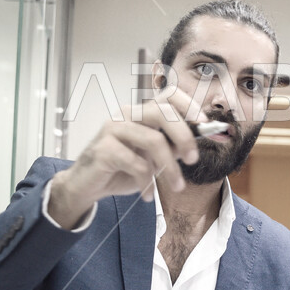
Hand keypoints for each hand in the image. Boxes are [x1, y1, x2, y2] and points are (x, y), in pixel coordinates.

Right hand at [47, 101, 200, 226]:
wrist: (86, 185)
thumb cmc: (120, 169)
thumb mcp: (153, 158)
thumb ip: (172, 147)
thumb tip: (197, 140)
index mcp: (141, 113)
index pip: (168, 95)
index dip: (189, 105)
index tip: (203, 123)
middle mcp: (127, 114)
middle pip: (163, 113)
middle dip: (184, 136)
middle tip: (193, 159)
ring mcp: (113, 129)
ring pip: (153, 140)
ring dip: (170, 168)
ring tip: (176, 187)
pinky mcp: (103, 148)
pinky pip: (136, 164)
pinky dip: (147, 182)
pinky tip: (148, 194)